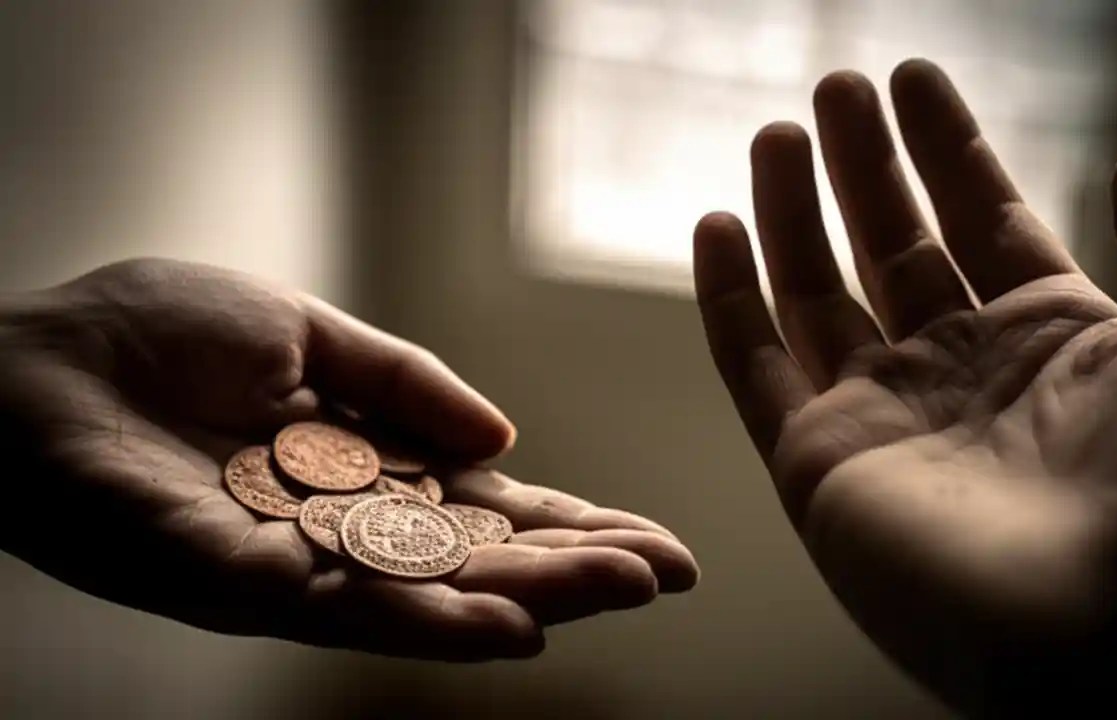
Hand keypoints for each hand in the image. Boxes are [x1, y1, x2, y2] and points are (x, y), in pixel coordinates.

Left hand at [0, 258, 696, 660]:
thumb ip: (407, 383)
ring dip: (529, 599)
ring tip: (622, 595)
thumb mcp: (307, 330)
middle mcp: (341, 534)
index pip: (487, 513)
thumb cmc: (148, 334)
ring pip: (429, 597)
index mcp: (362, 475)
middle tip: (670, 575)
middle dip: (575, 570)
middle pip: (476, 562)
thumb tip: (509, 441)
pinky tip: (507, 629)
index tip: (655, 542)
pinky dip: (427, 624)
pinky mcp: (230, 580)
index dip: (571, 527)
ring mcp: (291, 566)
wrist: (23, 355)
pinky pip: (341, 610)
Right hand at [694, 59, 1116, 714]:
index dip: (947, 146)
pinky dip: (728, 302)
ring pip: (818, 298)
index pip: (985, 219)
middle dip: (864, 166)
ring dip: (792, 214)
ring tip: (776, 133)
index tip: (912, 78)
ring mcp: (888, 421)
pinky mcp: (820, 465)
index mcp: (1062, 341)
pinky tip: (716, 227)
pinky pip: (756, 371)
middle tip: (832, 88)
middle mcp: (967, 376)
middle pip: (896, 249)